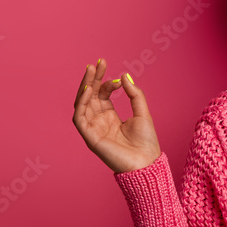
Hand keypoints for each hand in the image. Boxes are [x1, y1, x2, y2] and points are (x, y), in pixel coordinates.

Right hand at [72, 58, 161, 173]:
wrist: (146, 163)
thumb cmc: (146, 142)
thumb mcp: (142, 112)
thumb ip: (134, 94)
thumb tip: (125, 75)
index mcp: (110, 117)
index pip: (102, 95)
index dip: (105, 82)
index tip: (115, 74)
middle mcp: (99, 122)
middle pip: (90, 96)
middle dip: (92, 79)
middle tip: (96, 63)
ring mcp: (93, 129)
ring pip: (82, 104)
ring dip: (85, 86)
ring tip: (90, 70)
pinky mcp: (90, 137)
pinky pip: (80, 118)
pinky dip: (82, 103)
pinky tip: (89, 90)